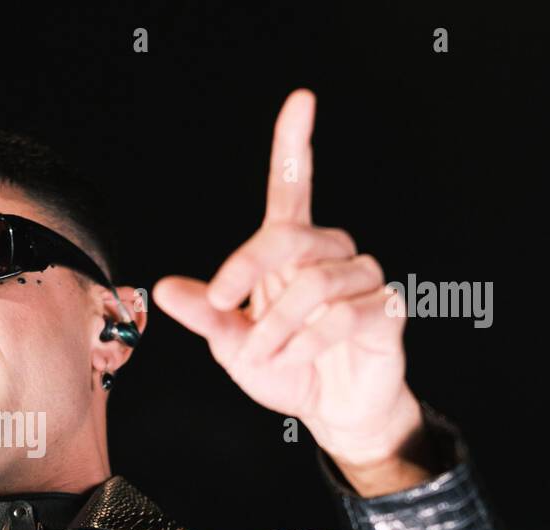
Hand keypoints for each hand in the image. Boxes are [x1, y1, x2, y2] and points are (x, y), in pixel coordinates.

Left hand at [152, 89, 423, 475]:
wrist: (330, 410)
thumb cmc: (284, 368)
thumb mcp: (232, 345)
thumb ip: (205, 315)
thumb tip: (163, 287)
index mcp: (291, 251)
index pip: (293, 187)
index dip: (295, 144)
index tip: (301, 99)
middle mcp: (330, 253)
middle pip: (288, 237)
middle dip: (245, 272)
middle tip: (221, 304)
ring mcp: (362, 278)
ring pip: (312, 286)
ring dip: (275, 330)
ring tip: (266, 354)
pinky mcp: (386, 309)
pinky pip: (341, 317)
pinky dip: (306, 344)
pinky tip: (297, 358)